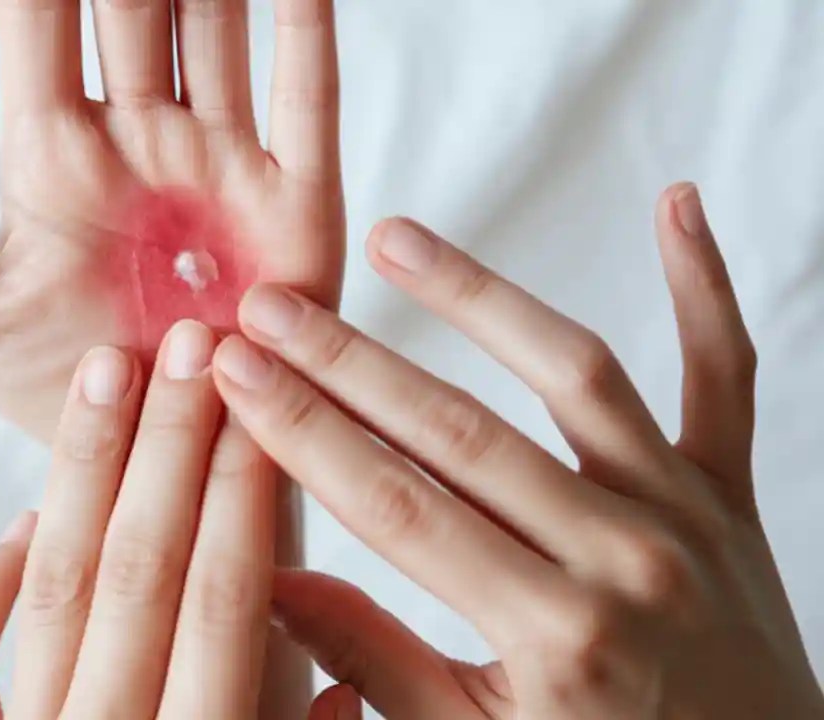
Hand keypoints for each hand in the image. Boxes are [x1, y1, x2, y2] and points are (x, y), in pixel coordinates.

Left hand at [0, 0, 343, 439]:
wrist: (160, 470)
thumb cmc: (63, 399)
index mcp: (56, 155)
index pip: (40, 26)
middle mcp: (141, 142)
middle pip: (136, 10)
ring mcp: (222, 166)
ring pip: (217, 33)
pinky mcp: (295, 204)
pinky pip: (308, 102)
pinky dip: (306, 30)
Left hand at [0, 319, 359, 718]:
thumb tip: (344, 688)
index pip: (224, 597)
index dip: (243, 489)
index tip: (261, 394)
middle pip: (140, 568)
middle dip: (169, 445)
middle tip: (192, 343)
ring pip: (56, 589)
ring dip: (85, 471)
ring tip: (108, 371)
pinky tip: (23, 518)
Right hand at [211, 184, 823, 717]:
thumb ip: (377, 661)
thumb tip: (273, 582)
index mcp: (552, 635)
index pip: (397, 507)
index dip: (305, 433)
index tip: (238, 371)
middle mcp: (621, 558)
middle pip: (460, 433)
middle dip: (349, 363)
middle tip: (270, 307)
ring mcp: (682, 512)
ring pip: (575, 374)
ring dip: (477, 298)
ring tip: (394, 239)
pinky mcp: (726, 491)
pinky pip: (725, 375)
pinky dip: (704, 289)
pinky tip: (675, 208)